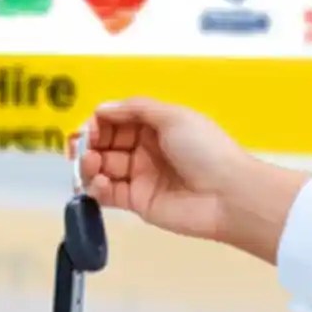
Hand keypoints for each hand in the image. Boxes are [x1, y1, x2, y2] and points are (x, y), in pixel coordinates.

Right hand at [78, 97, 305, 261]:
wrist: (230, 195)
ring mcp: (139, 177)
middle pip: (103, 144)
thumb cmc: (205, 150)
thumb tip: (100, 109)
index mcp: (154, 126)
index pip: (114, 120)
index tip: (88, 128)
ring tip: (93, 165)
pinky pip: (107, 194)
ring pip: (101, 168)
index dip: (97, 122)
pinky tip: (101, 183)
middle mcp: (144, 150)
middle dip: (88, 144)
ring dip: (89, 165)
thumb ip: (134, 109)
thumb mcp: (173, 116)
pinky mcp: (137, 203)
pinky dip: (96, 188)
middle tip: (82, 148)